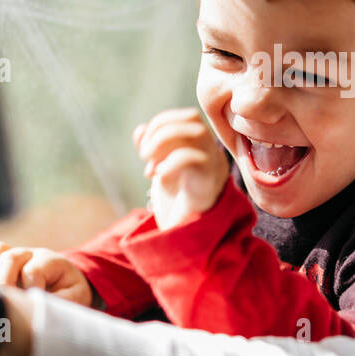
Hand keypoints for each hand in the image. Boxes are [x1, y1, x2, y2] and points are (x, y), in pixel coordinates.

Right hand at [0, 242, 96, 307]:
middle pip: (9, 258)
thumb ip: (59, 301)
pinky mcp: (1, 266)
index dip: (30, 289)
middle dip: (6, 283)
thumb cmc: (71, 294)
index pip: (32, 270)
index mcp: (51, 261)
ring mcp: (13, 258)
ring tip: (3, 301)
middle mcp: (30, 254)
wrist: (67, 286)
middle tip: (12, 304)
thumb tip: (36, 308)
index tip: (34, 305)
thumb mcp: (75, 298)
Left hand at [133, 107, 228, 229]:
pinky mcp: (209, 182)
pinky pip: (193, 157)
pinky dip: (169, 162)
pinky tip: (158, 176)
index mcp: (203, 148)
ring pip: (196, 132)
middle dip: (162, 128)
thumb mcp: (160, 171)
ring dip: (163, 141)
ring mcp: (214, 166)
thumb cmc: (175, 205)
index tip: (143, 147)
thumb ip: (151, 150)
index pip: (188, 117)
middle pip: (193, 118)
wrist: (186, 239)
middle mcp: (212, 153)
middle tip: (144, 154)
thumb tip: (140, 130)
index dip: (162, 122)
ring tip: (148, 164)